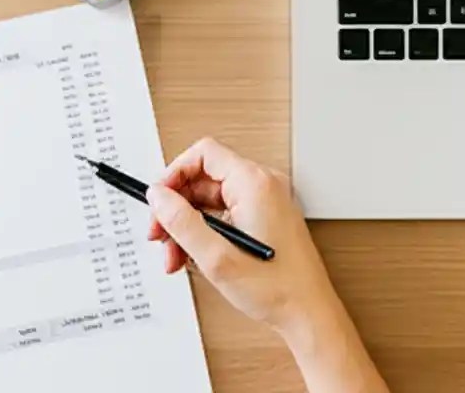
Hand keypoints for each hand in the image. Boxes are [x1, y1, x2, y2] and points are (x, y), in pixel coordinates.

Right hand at [145, 138, 332, 330]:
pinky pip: (226, 214)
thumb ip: (181, 222)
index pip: (204, 154)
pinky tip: (195, 258)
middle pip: (204, 179)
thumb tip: (159, 197)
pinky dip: (206, 233)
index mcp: (255, 184)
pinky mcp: (266, 218)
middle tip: (161, 237)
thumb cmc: (277, 287)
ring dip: (188, 227)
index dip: (174, 174)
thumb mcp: (215, 256)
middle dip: (177, 209)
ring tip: (177, 257)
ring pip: (211, 200)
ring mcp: (267, 202)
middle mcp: (264, 186)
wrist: (307, 311)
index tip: (157, 200)